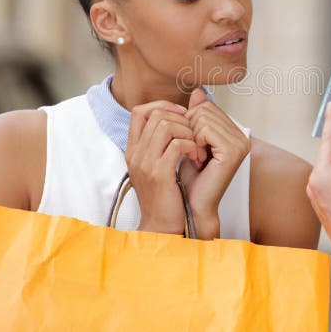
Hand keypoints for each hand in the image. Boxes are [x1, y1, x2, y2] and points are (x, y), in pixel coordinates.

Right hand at [124, 101, 197, 234]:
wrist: (162, 225)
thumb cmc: (166, 194)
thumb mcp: (161, 163)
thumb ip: (167, 139)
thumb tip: (185, 111)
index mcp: (134, 149)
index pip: (140, 112)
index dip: (162, 106)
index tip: (182, 115)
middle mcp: (136, 154)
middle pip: (156, 115)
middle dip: (181, 119)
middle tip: (194, 135)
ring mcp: (145, 164)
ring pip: (166, 126)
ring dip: (188, 132)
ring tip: (196, 147)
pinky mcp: (159, 175)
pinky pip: (176, 145)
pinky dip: (191, 146)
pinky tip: (196, 156)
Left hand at [178, 88, 250, 238]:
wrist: (193, 203)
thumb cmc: (192, 177)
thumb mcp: (192, 139)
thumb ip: (197, 115)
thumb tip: (198, 92)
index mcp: (235, 132)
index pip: (207, 106)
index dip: (191, 121)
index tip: (192, 144)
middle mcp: (242, 136)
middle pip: (205, 109)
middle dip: (191, 127)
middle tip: (193, 152)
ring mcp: (240, 143)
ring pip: (203, 118)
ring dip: (192, 136)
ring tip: (196, 157)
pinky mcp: (233, 151)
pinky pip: (205, 130)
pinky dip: (195, 142)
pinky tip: (198, 159)